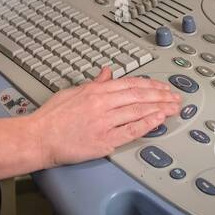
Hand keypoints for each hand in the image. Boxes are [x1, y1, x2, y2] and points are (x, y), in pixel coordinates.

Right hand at [28, 68, 181, 167]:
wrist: (39, 137)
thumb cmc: (51, 117)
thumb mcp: (72, 91)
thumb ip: (94, 83)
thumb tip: (107, 73)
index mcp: (95, 90)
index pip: (130, 84)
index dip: (150, 85)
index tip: (162, 87)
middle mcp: (102, 104)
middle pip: (139, 96)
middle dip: (161, 95)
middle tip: (175, 97)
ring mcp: (105, 122)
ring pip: (139, 111)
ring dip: (160, 108)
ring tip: (174, 108)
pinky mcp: (105, 140)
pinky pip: (132, 130)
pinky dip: (148, 124)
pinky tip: (160, 120)